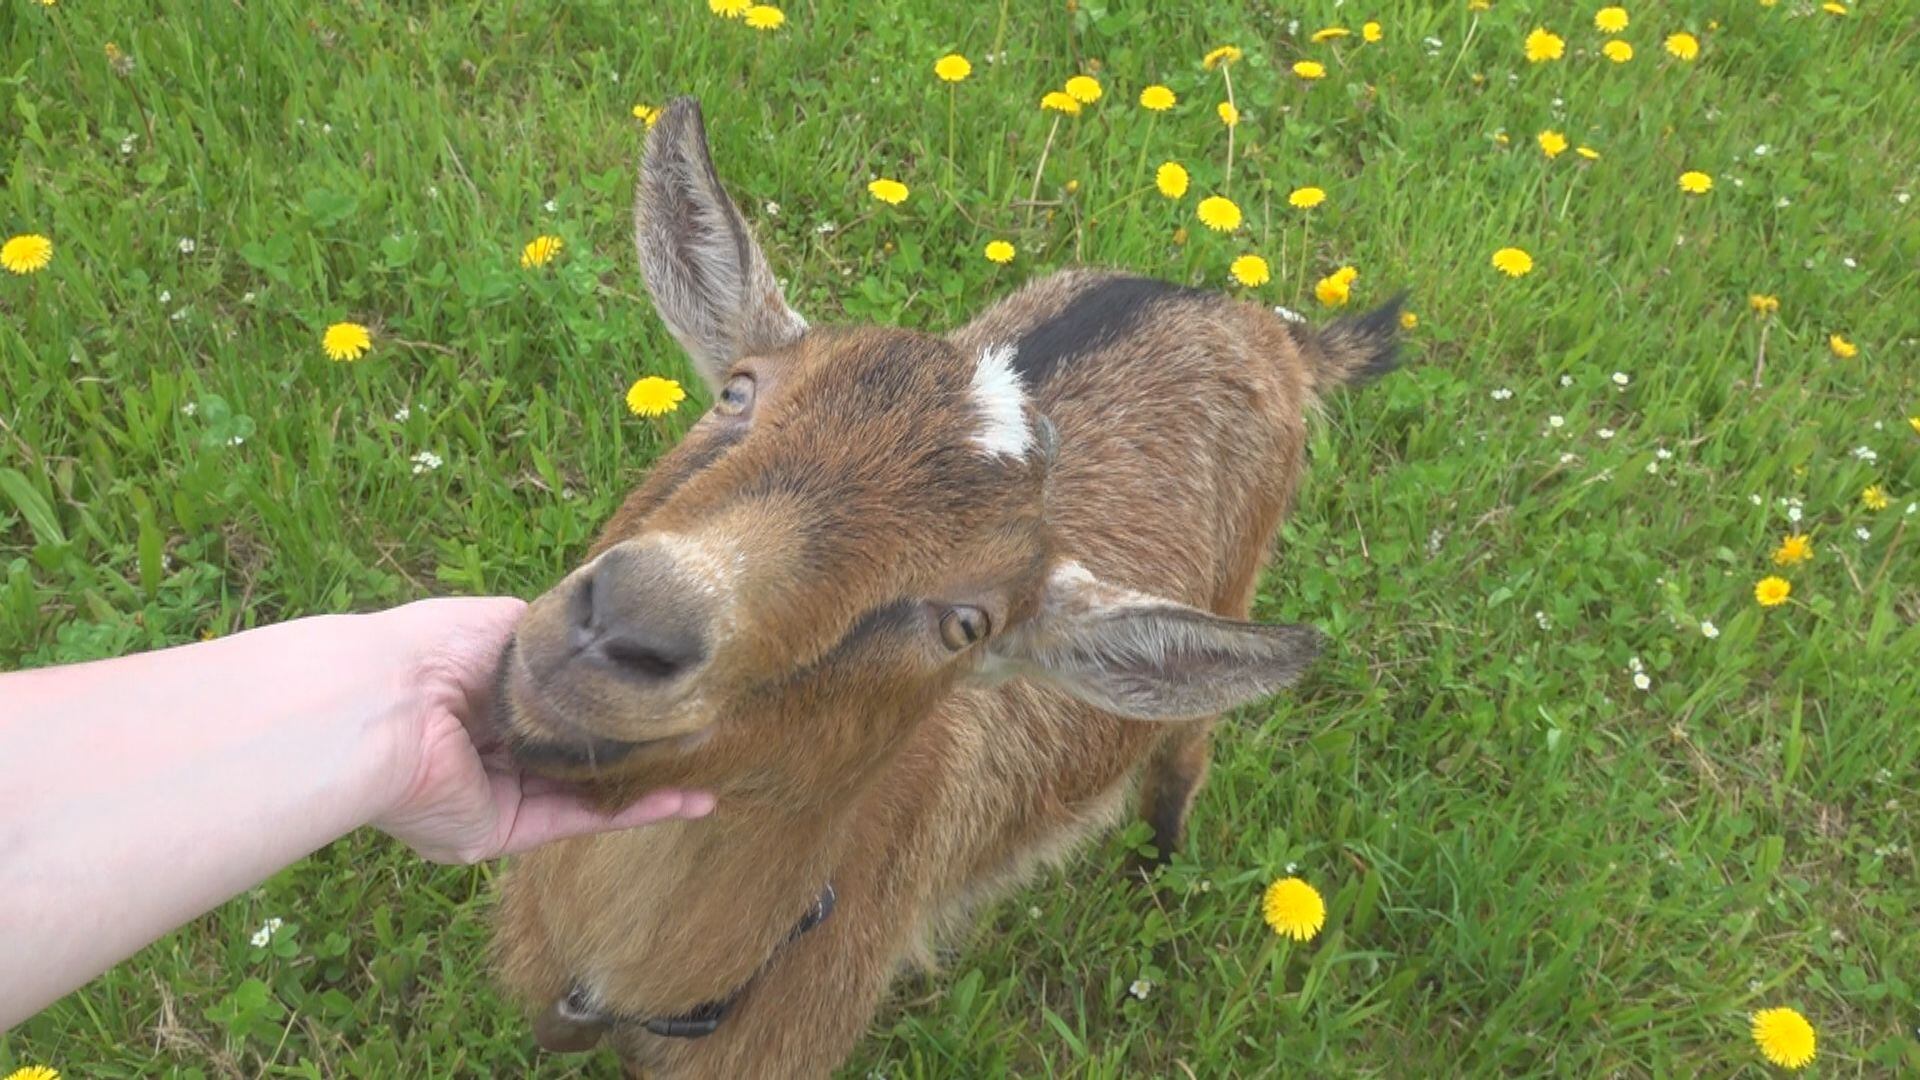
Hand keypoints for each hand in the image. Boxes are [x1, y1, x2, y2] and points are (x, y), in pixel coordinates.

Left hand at [365, 597, 713, 862]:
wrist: (389, 703)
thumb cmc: (436, 649)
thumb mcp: (511, 626)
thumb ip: (560, 641)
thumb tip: (607, 641)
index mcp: (486, 696)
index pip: (559, 706)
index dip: (609, 703)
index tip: (664, 696)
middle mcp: (490, 749)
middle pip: (574, 753)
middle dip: (633, 749)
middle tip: (696, 738)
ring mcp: (495, 795)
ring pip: (584, 791)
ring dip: (645, 785)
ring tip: (707, 774)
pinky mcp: (499, 832)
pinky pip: (574, 819)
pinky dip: (630, 811)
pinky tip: (683, 799)